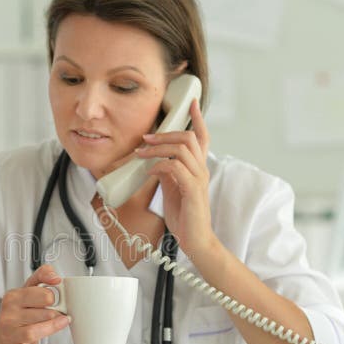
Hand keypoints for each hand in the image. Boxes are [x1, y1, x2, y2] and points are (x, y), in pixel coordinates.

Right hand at [0, 264, 70, 343]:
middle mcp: (9, 313)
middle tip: (61, 313)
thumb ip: (43, 275)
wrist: (6, 335)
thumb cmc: (22, 311)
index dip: (52, 296)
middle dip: (55, 313)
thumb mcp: (30, 289)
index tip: (58, 295)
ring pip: (33, 331)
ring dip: (51, 328)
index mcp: (13, 296)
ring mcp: (9, 331)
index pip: (39, 293)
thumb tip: (56, 277)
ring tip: (62, 323)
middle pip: (41, 312)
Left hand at [134, 99, 215, 257]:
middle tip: (145, 138)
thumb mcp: (172, 188)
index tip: (191, 103)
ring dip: (158, 148)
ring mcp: (198, 180)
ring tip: (141, 153)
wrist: (195, 240)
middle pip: (189, 138)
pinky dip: (159, 165)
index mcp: (197, 169)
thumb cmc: (184, 215)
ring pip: (182, 149)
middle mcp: (201, 170)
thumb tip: (155, 158)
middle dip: (165, 134)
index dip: (197, 119)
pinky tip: (149, 171)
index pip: (202, 138)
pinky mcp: (192, 191)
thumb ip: (167, 171)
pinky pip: (175, 168)